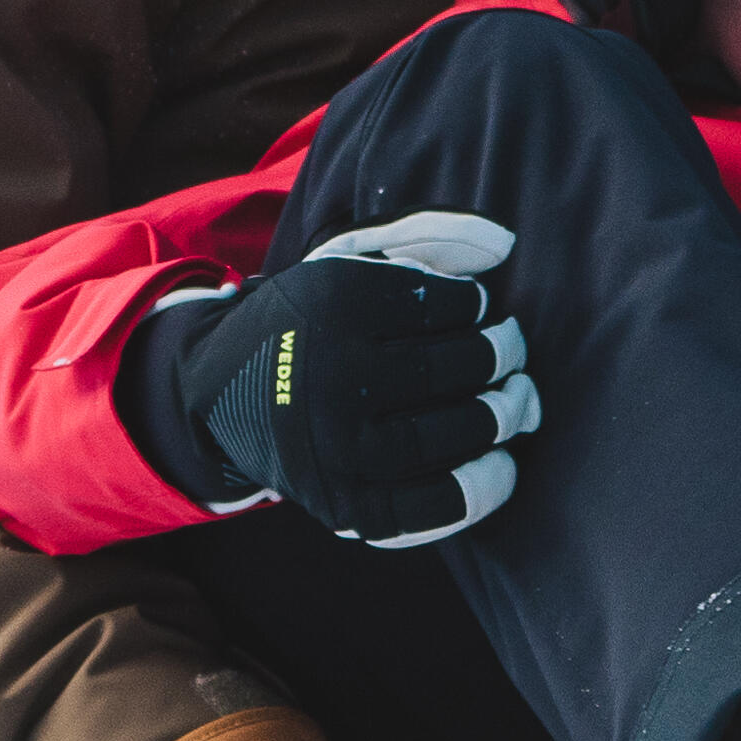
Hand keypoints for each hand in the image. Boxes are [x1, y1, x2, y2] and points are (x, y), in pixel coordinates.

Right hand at [174, 212, 539, 547]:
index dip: (475, 306)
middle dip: (501, 357)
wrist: (223, 393)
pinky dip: (483, 486)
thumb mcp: (351, 260)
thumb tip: (505, 245)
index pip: (446, 304)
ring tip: (516, 399)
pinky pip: (433, 504)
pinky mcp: (346, 505)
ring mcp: (338, 449)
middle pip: (454, 369)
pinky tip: (502, 460)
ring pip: (449, 435)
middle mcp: (332, 378)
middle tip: (511, 352)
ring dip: (501, 416)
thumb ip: (430, 235)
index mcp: (335, 305)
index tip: (476, 308)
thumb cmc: (313, 320)